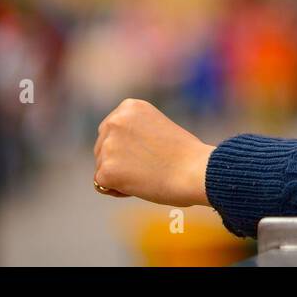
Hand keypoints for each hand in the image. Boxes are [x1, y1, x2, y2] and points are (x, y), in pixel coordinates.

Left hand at [93, 98, 216, 207]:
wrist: (195, 172)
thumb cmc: (185, 155)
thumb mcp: (157, 128)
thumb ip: (135, 132)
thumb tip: (119, 150)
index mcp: (129, 106)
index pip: (112, 130)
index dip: (129, 146)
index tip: (150, 151)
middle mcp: (115, 120)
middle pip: (101, 147)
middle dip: (119, 160)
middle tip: (148, 166)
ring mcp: (108, 145)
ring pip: (102, 166)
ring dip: (119, 175)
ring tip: (147, 174)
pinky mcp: (106, 169)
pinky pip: (101, 184)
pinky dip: (118, 190)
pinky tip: (139, 185)